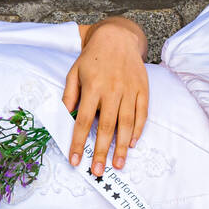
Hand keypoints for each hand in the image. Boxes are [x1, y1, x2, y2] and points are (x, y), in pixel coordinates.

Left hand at [62, 21, 148, 177]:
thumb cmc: (92, 59)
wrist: (117, 37)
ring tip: (117, 165)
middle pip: (107, 126)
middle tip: (97, 171)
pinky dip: (138, 130)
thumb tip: (65, 118)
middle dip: (101, 151)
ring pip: (126, 123)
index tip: (75, 161)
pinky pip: (142, 113)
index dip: (78, 142)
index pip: (84, 121)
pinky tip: (132, 144)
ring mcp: (129, 90)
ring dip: (121, 147)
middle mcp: (112, 90)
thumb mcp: (74, 73)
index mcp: (93, 87)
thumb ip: (69, 96)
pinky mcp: (143, 89)